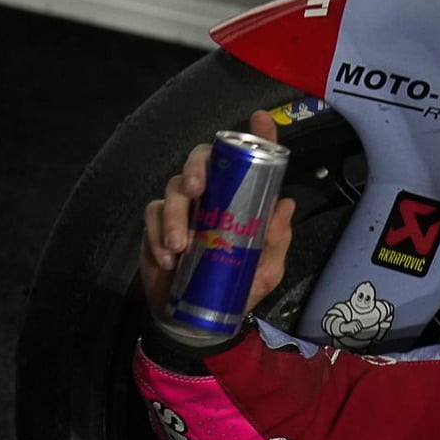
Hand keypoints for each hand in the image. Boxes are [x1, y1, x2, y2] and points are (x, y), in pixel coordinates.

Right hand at [139, 109, 295, 319]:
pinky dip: (159, 235)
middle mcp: (212, 195)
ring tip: (182, 245)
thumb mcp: (265, 270)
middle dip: (197, 169)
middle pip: (200, 161)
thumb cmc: (236, 288)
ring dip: (175, 215)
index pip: (249, 161)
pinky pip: (153, 216)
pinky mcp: (157, 225)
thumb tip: (285, 205)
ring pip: (172, 189)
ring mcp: (183, 208)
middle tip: (197, 190)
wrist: (197, 320)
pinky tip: (169, 258)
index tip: (262, 119)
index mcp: (241, 199)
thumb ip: (276, 241)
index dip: (257, 137)